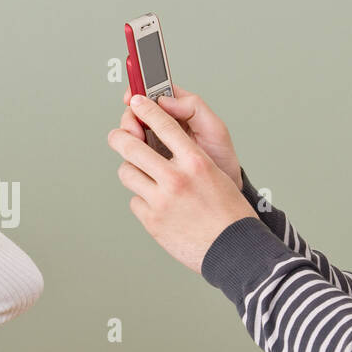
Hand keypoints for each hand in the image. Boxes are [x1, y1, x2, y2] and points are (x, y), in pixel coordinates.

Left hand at [108, 95, 256, 272]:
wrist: (235, 249)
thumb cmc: (229, 212)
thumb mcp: (215, 174)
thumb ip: (189, 158)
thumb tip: (161, 144)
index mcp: (196, 162)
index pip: (164, 124)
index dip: (146, 109)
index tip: (136, 101)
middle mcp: (176, 179)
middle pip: (131, 146)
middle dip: (119, 137)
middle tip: (117, 135)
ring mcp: (161, 201)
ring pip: (126, 173)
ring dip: (131, 171)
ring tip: (142, 175)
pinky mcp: (152, 221)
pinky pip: (134, 201)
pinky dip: (142, 200)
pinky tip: (157, 205)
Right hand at [120, 81, 242, 189]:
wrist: (217, 194)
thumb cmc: (220, 159)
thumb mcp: (215, 129)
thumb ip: (195, 107)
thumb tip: (165, 99)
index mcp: (179, 109)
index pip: (153, 91)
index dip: (139, 91)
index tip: (133, 99)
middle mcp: (164, 124)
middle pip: (136, 111)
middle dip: (131, 118)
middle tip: (137, 130)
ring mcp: (154, 142)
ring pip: (129, 133)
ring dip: (130, 138)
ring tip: (141, 146)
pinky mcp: (148, 161)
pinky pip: (131, 154)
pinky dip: (131, 155)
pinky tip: (142, 161)